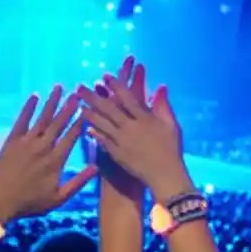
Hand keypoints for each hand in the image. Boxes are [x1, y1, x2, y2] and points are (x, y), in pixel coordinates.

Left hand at [0, 86, 97, 220]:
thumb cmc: (30, 202)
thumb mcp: (58, 198)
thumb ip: (78, 182)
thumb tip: (96, 167)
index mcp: (55, 161)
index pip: (71, 136)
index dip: (80, 122)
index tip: (87, 109)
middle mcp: (43, 147)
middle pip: (59, 123)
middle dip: (69, 107)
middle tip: (77, 92)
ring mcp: (27, 142)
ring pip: (42, 118)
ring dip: (52, 102)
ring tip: (59, 87)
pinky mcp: (12, 140)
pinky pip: (22, 120)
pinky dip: (28, 108)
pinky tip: (35, 96)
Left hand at [79, 61, 191, 203]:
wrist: (164, 175)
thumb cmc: (171, 149)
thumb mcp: (171, 125)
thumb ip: (163, 105)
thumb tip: (160, 86)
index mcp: (144, 119)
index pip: (127, 97)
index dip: (115, 85)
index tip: (104, 76)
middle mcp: (130, 128)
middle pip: (108, 108)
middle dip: (92, 96)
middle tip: (79, 87)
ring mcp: (121, 141)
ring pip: (102, 124)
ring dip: (89, 113)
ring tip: (78, 105)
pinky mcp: (116, 154)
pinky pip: (103, 141)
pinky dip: (95, 134)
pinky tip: (87, 128)